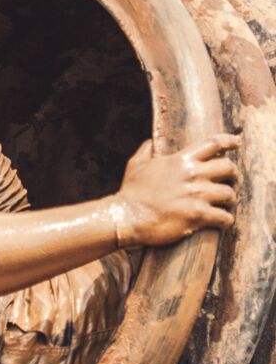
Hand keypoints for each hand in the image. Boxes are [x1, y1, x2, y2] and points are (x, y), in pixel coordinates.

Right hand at [114, 134, 238, 246]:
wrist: (127, 216)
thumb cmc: (130, 192)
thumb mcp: (135, 165)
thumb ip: (146, 150)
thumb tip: (150, 142)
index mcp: (181, 160)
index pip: (213, 144)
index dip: (229, 142)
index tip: (235, 143)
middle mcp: (193, 175)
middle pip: (229, 168)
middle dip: (230, 175)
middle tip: (226, 182)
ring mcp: (197, 195)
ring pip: (229, 194)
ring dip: (227, 200)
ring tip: (221, 205)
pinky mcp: (198, 215)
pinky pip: (225, 217)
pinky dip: (224, 220)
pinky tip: (219, 222)